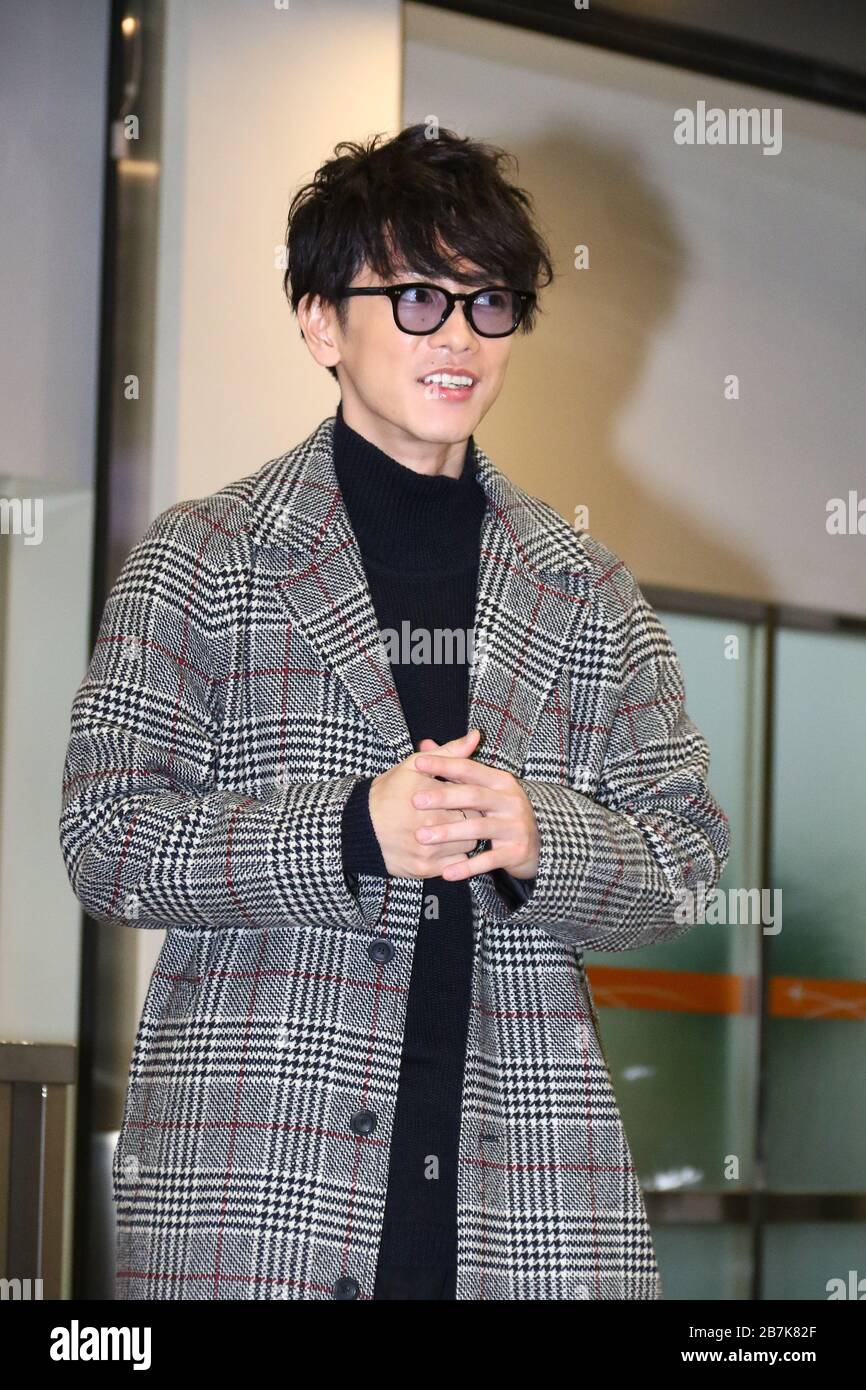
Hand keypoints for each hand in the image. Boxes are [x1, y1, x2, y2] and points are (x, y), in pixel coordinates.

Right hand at [368, 729, 481, 877]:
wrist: (360, 827)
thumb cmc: (389, 792)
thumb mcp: (415, 766)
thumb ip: (449, 752)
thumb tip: (476, 736)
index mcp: (430, 796)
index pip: (471, 797)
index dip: (470, 796)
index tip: (462, 796)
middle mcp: (429, 824)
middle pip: (472, 821)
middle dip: (469, 815)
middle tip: (458, 811)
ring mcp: (427, 849)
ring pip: (468, 845)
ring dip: (465, 837)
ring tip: (452, 827)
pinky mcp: (424, 869)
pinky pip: (456, 864)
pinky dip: (455, 856)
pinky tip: (445, 845)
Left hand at [410, 742, 538, 880]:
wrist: (540, 842)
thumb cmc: (501, 811)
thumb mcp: (484, 786)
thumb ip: (454, 765)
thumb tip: (425, 743)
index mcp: (500, 781)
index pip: (470, 769)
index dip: (445, 764)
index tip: (418, 763)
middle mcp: (511, 800)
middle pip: (474, 795)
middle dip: (444, 797)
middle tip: (415, 801)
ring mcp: (516, 826)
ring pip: (479, 828)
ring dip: (449, 832)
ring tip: (422, 837)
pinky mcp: (517, 851)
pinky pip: (490, 860)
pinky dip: (468, 867)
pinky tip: (447, 872)